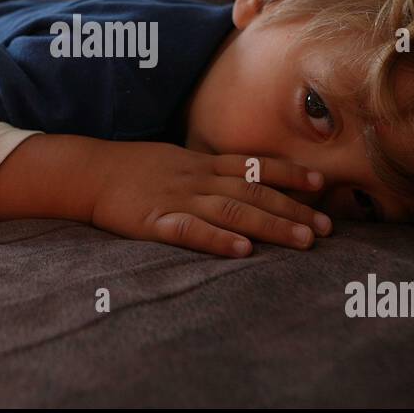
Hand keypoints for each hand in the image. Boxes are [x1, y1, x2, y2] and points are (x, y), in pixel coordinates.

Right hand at [88, 141, 330, 257]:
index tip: (321, 184)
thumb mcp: (174, 160)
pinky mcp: (155, 222)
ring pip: (232, 212)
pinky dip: (218, 240)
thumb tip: (239, 178)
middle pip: (253, 194)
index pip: (255, 167)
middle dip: (293, 210)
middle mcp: (197, 180)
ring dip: (271, 226)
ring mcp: (177, 200)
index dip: (289, 174)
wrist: (86, 172)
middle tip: (326, 228)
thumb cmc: (131, 169)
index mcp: (201, 164)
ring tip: (302, 241)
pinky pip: (190, 231)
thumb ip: (206, 171)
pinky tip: (242, 252)